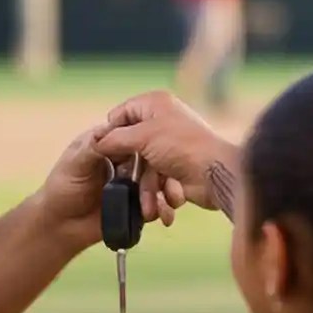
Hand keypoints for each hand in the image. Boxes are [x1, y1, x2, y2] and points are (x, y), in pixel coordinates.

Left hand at [35, 126, 186, 250]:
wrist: (61, 226)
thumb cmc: (61, 189)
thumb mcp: (74, 164)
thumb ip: (93, 148)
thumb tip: (110, 129)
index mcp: (109, 144)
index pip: (135, 135)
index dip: (149, 139)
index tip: (161, 145)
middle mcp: (124, 160)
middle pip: (152, 158)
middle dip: (161, 169)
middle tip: (166, 179)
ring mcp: (133, 182)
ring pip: (157, 181)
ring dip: (166, 190)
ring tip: (172, 199)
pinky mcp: (137, 204)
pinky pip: (156, 203)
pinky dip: (162, 208)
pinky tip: (163, 214)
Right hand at [94, 91, 239, 214]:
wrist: (215, 174)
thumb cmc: (181, 147)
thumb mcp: (142, 137)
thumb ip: (115, 138)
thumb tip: (96, 142)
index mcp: (155, 104)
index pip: (121, 114)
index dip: (111, 132)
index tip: (103, 151)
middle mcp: (162, 121)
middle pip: (130, 145)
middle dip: (128, 170)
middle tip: (118, 182)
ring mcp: (170, 145)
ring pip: (143, 167)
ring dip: (145, 189)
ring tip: (148, 208)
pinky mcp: (176, 166)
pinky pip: (157, 179)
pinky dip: (158, 193)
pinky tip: (161, 207)